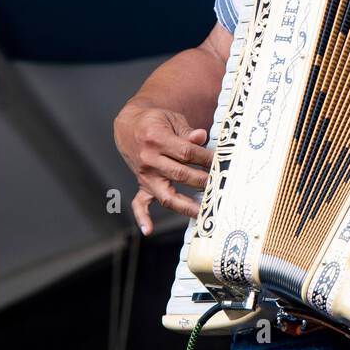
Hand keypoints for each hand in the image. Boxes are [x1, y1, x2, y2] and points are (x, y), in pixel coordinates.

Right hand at [112, 101, 211, 233]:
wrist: (128, 125)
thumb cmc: (155, 121)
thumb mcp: (171, 119)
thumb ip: (187, 131)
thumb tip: (202, 137)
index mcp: (157, 139)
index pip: (186, 153)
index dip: (206, 158)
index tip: (221, 162)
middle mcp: (149, 159)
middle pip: (179, 174)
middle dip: (202, 181)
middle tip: (220, 186)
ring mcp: (145, 174)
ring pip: (165, 194)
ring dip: (185, 205)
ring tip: (202, 212)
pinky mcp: (142, 183)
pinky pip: (139, 203)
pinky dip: (143, 217)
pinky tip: (149, 230)